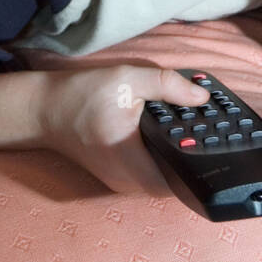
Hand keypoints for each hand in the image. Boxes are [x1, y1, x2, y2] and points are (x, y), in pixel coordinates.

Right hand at [37, 63, 210, 195]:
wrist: (45, 110)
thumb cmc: (81, 96)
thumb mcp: (127, 79)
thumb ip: (167, 86)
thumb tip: (202, 96)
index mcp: (131, 161)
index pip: (179, 180)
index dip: (200, 166)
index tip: (216, 147)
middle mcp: (127, 180)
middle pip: (175, 182)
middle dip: (193, 159)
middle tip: (210, 133)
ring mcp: (121, 181)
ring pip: (163, 179)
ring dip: (177, 159)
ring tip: (193, 132)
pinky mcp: (118, 175)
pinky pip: (150, 173)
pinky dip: (162, 158)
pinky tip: (168, 136)